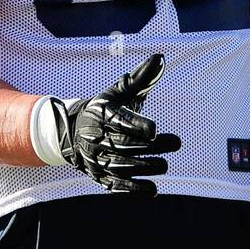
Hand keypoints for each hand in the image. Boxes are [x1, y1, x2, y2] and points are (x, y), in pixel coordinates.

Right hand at [53, 54, 180, 195]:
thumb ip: (140, 78)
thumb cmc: (105, 108)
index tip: (155, 129)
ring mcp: (97, 159)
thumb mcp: (119, 91)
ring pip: (121, 166)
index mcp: (101, 114)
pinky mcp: (99, 175)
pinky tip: (152, 190)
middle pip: (124, 145)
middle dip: (150, 146)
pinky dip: (133, 189)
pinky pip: (115, 185)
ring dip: (145, 167)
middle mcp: (96, 137)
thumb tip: (160, 58)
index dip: (137, 125)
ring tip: (165, 165)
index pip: (119, 121)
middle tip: (176, 143)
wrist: (73, 132)